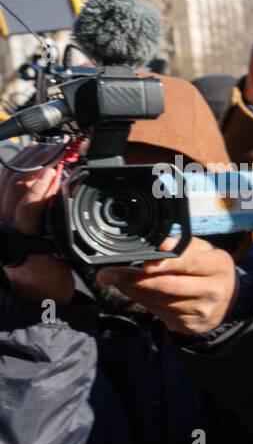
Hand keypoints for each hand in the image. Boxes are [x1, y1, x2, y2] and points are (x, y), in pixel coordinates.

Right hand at [0, 142, 74, 305]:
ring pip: (16, 189)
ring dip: (36, 168)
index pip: (5, 179)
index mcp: (4, 217)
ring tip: (54, 154)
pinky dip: (39, 191)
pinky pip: (28, 211)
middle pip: (10, 178)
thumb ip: (42, 211)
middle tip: (52, 145)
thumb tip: (55, 181)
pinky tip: (51, 177)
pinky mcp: (24, 241)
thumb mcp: (44, 233)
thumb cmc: (49, 266)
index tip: (39, 144)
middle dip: (31, 158)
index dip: (21, 159)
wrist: (47, 299)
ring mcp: (11, 230)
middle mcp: (2, 220)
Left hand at [96, 236, 237, 335]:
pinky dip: (143, 300)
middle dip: (134, 279)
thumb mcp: (205, 251)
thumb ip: (183, 245)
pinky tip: (137, 291)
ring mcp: (201, 312)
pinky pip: (158, 312)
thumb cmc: (210, 269)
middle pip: (168, 286)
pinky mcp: (189, 326)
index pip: (190, 263)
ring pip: (158, 300)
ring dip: (133, 289)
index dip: (167, 264)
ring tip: (117, 278)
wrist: (229, 302)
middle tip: (107, 274)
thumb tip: (161, 247)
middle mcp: (212, 291)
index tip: (145, 263)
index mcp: (218, 266)